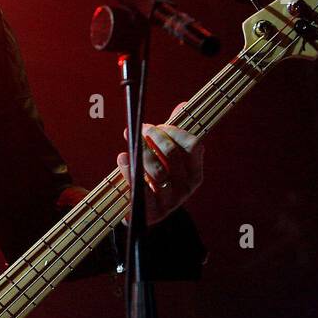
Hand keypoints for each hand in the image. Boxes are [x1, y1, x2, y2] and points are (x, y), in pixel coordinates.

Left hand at [116, 101, 203, 225]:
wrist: (143, 212)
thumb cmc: (155, 178)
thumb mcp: (167, 158)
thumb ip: (174, 133)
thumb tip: (183, 104)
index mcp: (195, 173)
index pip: (193, 145)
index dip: (174, 131)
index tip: (158, 125)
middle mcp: (187, 188)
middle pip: (172, 155)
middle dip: (155, 136)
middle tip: (141, 128)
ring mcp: (171, 201)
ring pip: (157, 171)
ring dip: (141, 151)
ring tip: (130, 140)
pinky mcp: (152, 212)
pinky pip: (141, 189)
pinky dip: (129, 170)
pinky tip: (122, 157)